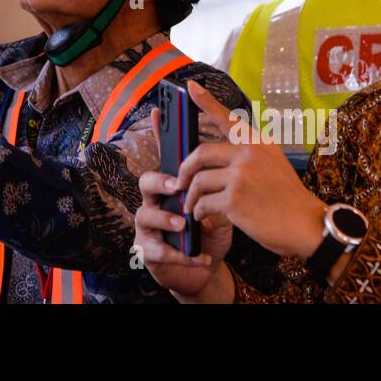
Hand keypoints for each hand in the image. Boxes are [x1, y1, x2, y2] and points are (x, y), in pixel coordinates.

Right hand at [132, 108, 235, 302]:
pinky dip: (180, 253)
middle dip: (160, 181)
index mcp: (176, 184)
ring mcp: (150, 224)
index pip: (167, 156)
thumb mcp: (224, 206)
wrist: (207, 269)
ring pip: (145, 213)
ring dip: (166, 218)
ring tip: (184, 224)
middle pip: (147, 180)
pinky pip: (157, 248)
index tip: (160, 110)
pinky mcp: (149, 250)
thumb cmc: (213, 232)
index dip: (161, 133)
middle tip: (178, 185)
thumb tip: (234, 165)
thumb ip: (223, 187)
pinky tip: (201, 256)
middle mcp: (158, 200)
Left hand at [178, 81, 327, 260]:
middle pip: (201, 153)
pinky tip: (202, 216)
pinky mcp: (235, 199)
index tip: (190, 86)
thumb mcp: (274, 164)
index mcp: (258, 143)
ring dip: (191, 196)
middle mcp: (249, 154)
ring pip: (199, 180)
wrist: (307, 225)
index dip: (206, 101)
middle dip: (185, 169)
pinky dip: (199, 211)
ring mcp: (241, 175)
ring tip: (192, 206)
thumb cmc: (288, 200)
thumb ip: (249, 156)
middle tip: (180, 181)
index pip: (227, 118)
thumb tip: (221, 159)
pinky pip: (204, 202)